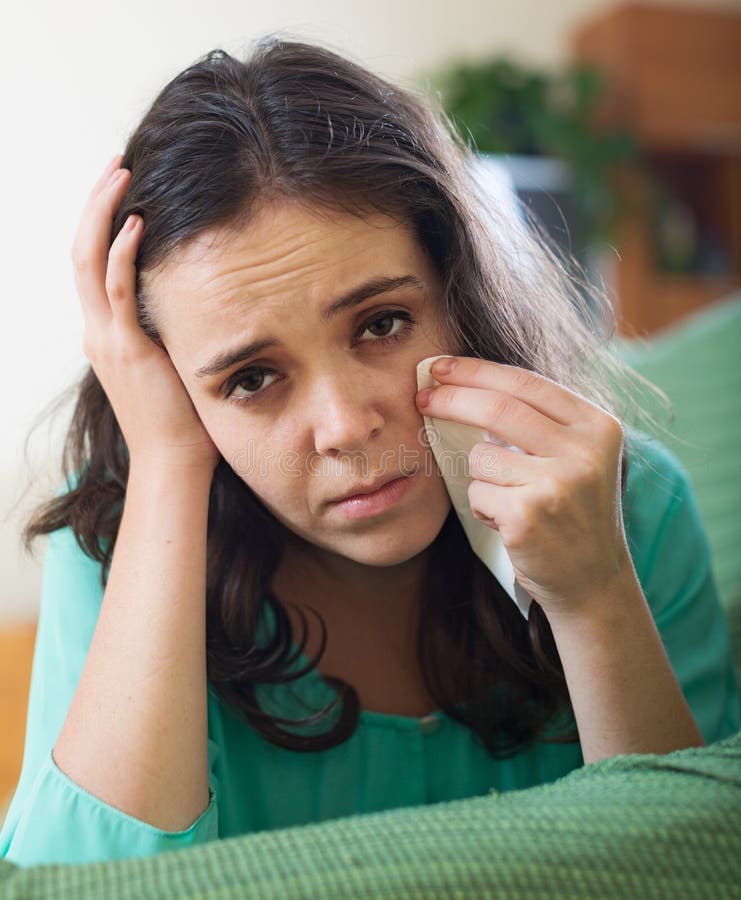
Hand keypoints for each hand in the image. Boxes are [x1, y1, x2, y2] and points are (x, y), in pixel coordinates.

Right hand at [71, 154, 220, 472]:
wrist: (173, 461)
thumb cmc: (181, 418)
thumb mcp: (169, 363)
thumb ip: (169, 330)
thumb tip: (198, 298)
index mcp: (104, 333)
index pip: (92, 264)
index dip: (101, 222)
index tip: (123, 189)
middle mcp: (97, 331)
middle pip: (80, 251)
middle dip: (95, 203)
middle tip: (116, 165)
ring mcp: (107, 339)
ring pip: (88, 261)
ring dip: (102, 213)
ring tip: (119, 173)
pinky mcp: (127, 350)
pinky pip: (117, 292)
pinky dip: (122, 254)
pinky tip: (136, 222)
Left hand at [416, 356, 632, 619]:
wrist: (593, 582)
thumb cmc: (573, 514)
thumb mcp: (575, 457)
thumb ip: (538, 422)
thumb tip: (462, 383)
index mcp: (598, 426)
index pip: (525, 382)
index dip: (476, 371)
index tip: (439, 367)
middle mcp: (584, 450)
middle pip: (497, 408)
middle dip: (451, 398)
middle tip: (422, 399)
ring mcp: (558, 483)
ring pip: (480, 456)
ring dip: (480, 477)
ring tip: (509, 499)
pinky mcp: (529, 515)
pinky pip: (477, 493)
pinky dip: (482, 507)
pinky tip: (509, 523)